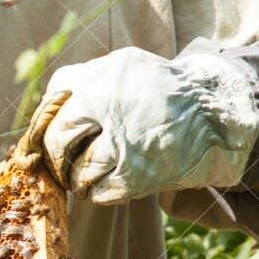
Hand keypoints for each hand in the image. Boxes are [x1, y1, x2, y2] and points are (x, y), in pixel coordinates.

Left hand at [22, 43, 258, 203]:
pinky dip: (95, 191)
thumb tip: (45, 110)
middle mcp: (110, 106)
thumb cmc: (160, 92)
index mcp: (103, 77)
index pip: (54, 100)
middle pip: (58, 138)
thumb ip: (86, 81)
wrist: (213, 115)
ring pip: (76, 169)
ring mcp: (124, 142)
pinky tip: (102, 183)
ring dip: (74, 177)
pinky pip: (98, 191)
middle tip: (61, 160)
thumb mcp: (125, 67)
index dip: (46, 120)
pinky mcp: (138, 174)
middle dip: (55, 153)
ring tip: (81, 174)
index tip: (50, 131)